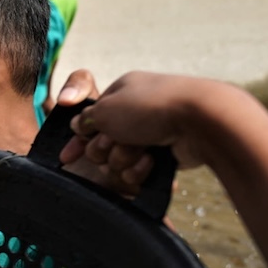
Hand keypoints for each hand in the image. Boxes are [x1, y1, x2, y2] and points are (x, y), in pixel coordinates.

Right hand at [58, 71, 205, 195]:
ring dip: (124, 159)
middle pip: (101, 145)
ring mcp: (150, 134)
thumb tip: (79, 125)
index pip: (89, 121)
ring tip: (141, 151)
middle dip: (105, 149)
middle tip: (116, 142)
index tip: (67, 158)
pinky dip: (141, 169)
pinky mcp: (163, 155)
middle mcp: (135, 113)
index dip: (78, 140)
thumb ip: (86, 119)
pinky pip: (138, 172)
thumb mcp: (106, 108)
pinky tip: (152, 161)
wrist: (199, 121)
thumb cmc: (151, 108)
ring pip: (118, 161)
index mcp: (120, 94)